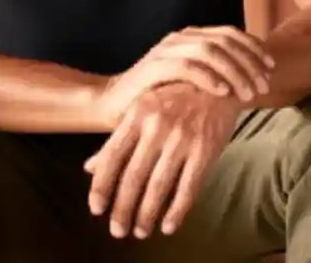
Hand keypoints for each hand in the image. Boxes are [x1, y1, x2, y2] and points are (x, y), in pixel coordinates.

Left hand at [85, 83, 240, 239]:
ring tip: (140, 231)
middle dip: (123, 208)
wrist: (221, 79)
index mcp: (138, 113)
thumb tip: (89, 167)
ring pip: (159, 185)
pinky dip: (178, 210)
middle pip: (133, 176)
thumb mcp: (144, 107)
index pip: (112, 156)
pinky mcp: (206, 148)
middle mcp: (158, 125)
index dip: (101, 186)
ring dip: (147, 214)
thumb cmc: (176, 95)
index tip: (96, 209)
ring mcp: (183, 137)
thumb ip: (118, 137)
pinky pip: (189, 187)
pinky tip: (169, 225)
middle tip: (117, 231)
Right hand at [96, 26, 274, 126]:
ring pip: (211, 52)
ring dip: (234, 72)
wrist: (113, 104)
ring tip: (248, 94)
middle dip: (249, 63)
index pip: (231, 34)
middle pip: (225, 41)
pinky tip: (224, 93)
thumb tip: (251, 78)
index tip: (271, 68)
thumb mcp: (191, 82)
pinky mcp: (154, 67)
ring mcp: (166, 50)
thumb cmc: (158, 96)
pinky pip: (188, 67)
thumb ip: (215, 74)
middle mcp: (181, 38)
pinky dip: (210, 78)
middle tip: (263, 86)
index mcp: (191, 37)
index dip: (254, 48)